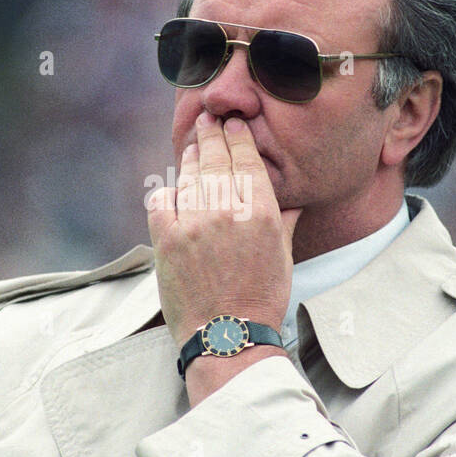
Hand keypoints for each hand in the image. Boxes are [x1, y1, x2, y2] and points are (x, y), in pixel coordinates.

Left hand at [147, 112, 301, 349]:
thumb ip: (284, 222)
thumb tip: (294, 201)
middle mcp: (225, 212)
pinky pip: (161, 201)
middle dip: (212, 136)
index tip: (233, 124)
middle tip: (208, 120)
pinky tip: (172, 191)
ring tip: (194, 148)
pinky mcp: (167, 240)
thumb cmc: (260, 300)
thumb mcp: (283, 258)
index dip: (238, 137)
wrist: (227, 335)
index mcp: (259, 213)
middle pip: (216, 160)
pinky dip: (166, 193)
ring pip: (190, 176)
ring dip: (192, 159)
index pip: (246, 160)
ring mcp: (193, 224)